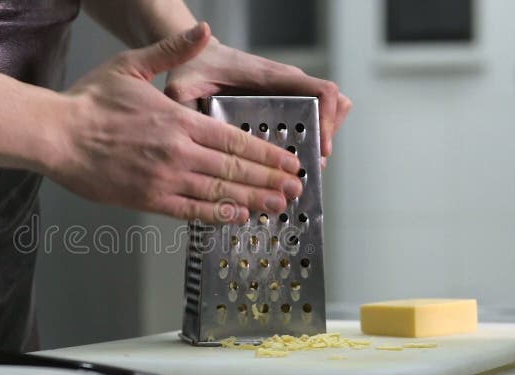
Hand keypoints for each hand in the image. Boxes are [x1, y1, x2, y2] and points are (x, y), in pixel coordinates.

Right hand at [53, 23, 303, 222]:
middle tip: (295, 188)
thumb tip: (204, 30)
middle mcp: (177, 152)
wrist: (55, 134)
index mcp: (178, 119)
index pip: (234, 139)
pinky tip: (237, 217)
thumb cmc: (90, 101)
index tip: (290, 161)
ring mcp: (163, 179)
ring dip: (252, 200)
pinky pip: (189, 211)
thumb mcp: (132, 64)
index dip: (266, 153)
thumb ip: (173, 51)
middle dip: (269, 180)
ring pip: (218, 192)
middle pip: (234, 169)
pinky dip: (216, 215)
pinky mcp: (147, 199)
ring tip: (278, 206)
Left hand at [164, 37, 351, 167]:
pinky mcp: (282, 107)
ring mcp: (287, 96)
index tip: (321, 149)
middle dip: (325, 141)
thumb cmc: (193, 69)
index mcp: (271, 78)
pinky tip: (287, 169)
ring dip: (318, 144)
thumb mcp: (183, 86)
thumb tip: (189, 130)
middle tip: (306, 174)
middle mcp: (286, 86)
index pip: (321, 91)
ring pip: (324, 117)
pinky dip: (308, 142)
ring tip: (298, 175)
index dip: (329, 120)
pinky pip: (310, 121)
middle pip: (331, 108)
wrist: (195, 59)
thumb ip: (184, 104)